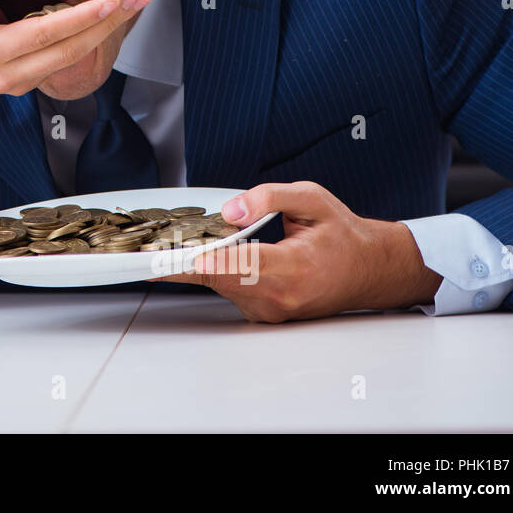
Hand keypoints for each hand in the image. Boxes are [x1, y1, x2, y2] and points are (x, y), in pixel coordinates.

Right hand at [0, 0, 149, 116]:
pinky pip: (61, 60)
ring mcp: (16, 83)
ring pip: (72, 58)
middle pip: (71, 50)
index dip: (83, 17)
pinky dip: (85, 38)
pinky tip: (105, 17)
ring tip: (131, 2)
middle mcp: (7, 74)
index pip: (45, 34)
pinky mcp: (23, 83)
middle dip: (109, 22)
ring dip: (104, 29)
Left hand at [148, 181, 443, 322]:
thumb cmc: (341, 235)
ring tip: (161, 248)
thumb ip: (270, 197)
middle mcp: (281, 296)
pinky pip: (226, 290)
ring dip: (192, 266)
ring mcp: (270, 311)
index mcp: (296, 267)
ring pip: (218, 285)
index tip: (191, 258)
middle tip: (146, 248)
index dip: (217, 261)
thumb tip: (232, 209)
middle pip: (221, 278)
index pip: (248, 264)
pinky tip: (194, 256)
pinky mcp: (262, 314)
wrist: (367, 271)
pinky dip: (209, 273)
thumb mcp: (312, 199)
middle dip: (183, 260)